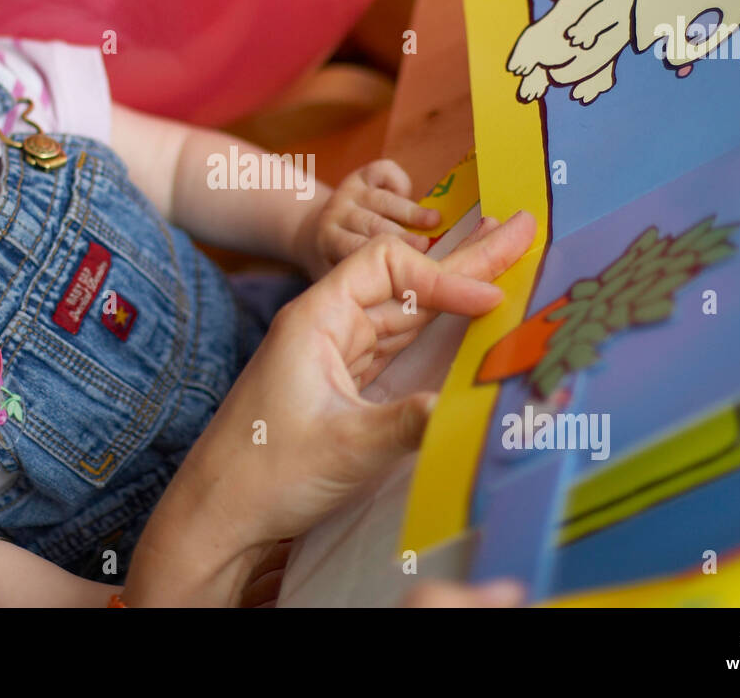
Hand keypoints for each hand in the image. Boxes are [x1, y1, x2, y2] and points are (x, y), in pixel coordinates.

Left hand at [124, 209, 536, 604]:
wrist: (218, 510)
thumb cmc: (265, 471)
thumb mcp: (347, 446)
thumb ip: (412, 422)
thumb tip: (470, 407)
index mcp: (317, 319)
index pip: (389, 268)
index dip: (443, 278)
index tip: (491, 302)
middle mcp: (326, 327)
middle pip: (404, 282)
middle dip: (464, 261)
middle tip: (521, 229)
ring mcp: (334, 354)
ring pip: (404, 314)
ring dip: (453, 294)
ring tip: (505, 263)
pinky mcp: (341, 383)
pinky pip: (395, 347)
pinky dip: (433, 333)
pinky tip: (461, 322)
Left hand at [297, 159, 441, 278]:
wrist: (316, 233)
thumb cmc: (340, 266)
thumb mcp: (343, 281)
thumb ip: (368, 290)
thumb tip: (409, 305)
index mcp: (329, 243)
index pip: (353, 249)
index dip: (381, 258)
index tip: (409, 267)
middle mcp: (337, 216)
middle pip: (371, 224)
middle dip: (400, 235)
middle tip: (426, 246)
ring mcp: (349, 193)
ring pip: (380, 199)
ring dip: (409, 211)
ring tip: (435, 221)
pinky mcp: (362, 175)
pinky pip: (382, 171)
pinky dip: (398, 179)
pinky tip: (411, 194)